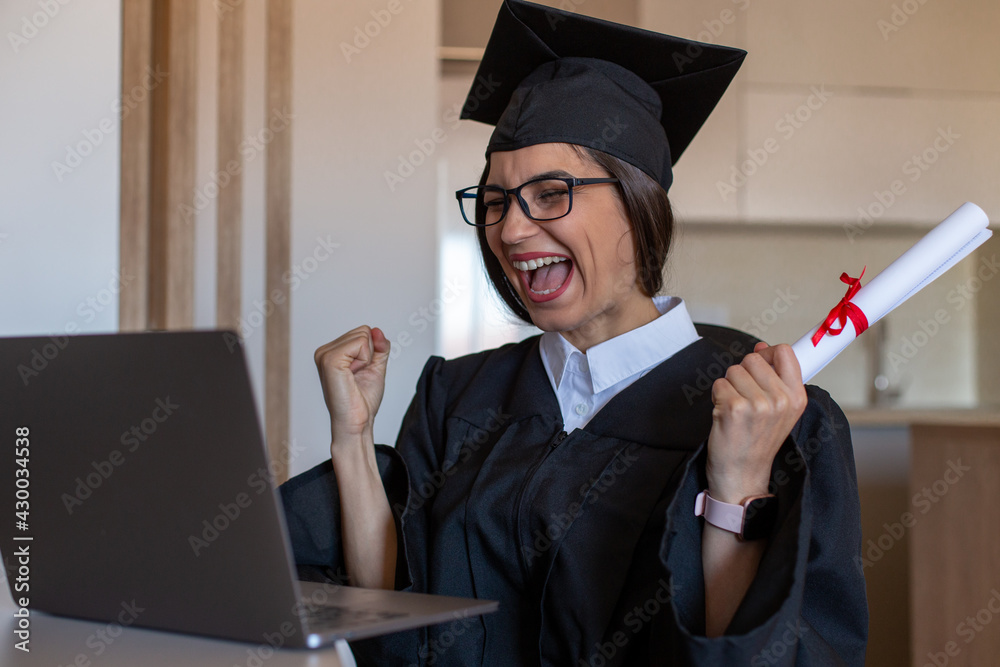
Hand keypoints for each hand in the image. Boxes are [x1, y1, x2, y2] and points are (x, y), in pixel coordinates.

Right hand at [314, 325, 390, 449]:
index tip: (361, 373)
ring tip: (354, 377)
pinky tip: (353, 376)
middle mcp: (325, 351)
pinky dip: (365, 360)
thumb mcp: (375, 366)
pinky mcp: (330, 359)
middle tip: (358, 376)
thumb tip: (377, 330)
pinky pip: (361, 343)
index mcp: (332, 351)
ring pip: (364, 336)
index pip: (363, 332)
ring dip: (367, 359)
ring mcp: (325, 354)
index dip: (372, 352)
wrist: (357, 422)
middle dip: (370, 354)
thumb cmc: (362, 400)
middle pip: (364, 331)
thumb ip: (379, 347)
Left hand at [706, 342, 806, 503]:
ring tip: (736, 410)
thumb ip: (774, 377)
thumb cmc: (757, 441)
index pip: (785, 352)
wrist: (742, 475)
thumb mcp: (778, 410)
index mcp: (796, 397)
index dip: (767, 354)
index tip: (760, 367)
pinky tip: (725, 417)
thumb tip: (761, 347)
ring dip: (729, 387)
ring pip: (733, 370)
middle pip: (753, 358)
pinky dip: (717, 398)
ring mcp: (758, 404)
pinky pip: (719, 384)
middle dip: (743, 374)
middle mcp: (781, 400)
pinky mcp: (734, 408)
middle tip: (744, 399)